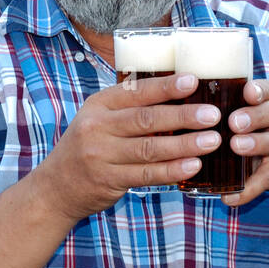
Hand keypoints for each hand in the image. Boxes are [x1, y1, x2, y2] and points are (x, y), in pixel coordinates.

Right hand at [37, 73, 221, 221]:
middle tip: (212, 115)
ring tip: (212, 141)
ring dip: (185, 145)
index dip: (165, 86)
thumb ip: (131, 108)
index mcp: (99, 105)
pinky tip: (193, 166)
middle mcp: (98, 127)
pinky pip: (146, 174)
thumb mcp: (100, 119)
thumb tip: (181, 93)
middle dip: (183, 116)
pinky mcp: (108, 180)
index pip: (136, 91)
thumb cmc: (90, 145)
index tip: (193, 80)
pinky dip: (172, 170)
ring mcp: (101, 155)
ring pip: (149, 148)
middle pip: (146, 119)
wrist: (56, 187)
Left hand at [220, 80, 268, 205]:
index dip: (260, 90)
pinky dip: (247, 190)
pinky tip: (229, 197)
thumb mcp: (252, 111)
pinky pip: (265, 180)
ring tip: (236, 147)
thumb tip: (178, 97)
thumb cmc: (259, 128)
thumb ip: (228, 104)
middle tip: (234, 122)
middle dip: (256, 117)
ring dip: (256, 144)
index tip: (247, 92)